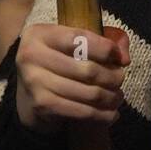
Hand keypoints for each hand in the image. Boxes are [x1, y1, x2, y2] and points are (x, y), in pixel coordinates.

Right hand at [15, 23, 129, 130]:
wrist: (26, 94)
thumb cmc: (55, 62)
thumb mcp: (69, 44)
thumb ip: (98, 41)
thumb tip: (124, 57)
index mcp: (41, 34)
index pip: (80, 39)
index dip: (105, 48)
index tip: (120, 58)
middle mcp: (33, 56)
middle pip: (87, 69)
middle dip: (112, 77)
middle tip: (120, 80)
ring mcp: (36, 82)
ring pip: (88, 92)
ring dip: (110, 97)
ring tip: (118, 97)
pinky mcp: (42, 105)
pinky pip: (81, 111)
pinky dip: (101, 115)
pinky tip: (111, 114)